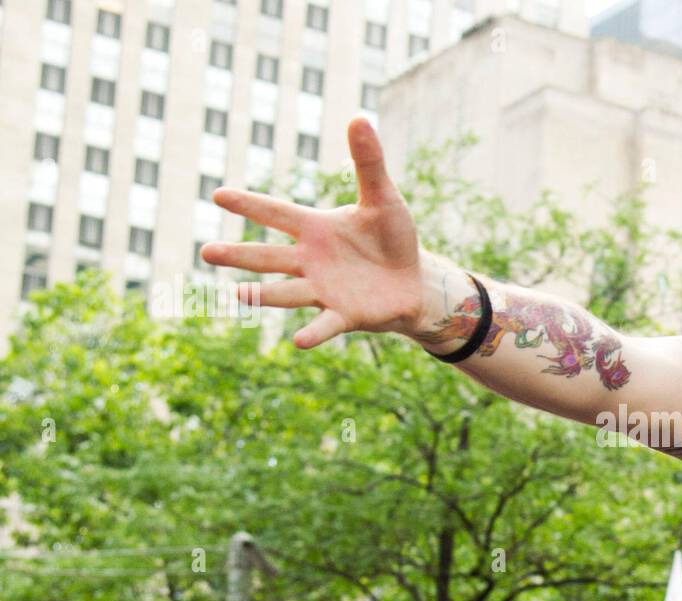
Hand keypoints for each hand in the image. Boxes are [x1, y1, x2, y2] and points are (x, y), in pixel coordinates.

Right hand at [201, 117, 430, 348]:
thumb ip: (368, 163)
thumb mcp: (383, 198)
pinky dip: (313, 332)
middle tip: (206, 253)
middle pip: (269, 256)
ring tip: (238, 294)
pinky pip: (325, 324)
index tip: (218, 194)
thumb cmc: (393, 239)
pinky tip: (298, 343)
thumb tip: (360, 117)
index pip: (277, 212)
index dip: (250, 204)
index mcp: (316, 228)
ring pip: (286, 291)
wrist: (414, 281)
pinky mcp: (344, 314)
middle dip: (239, 255)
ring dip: (263, 294)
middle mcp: (312, 260)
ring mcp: (324, 289)